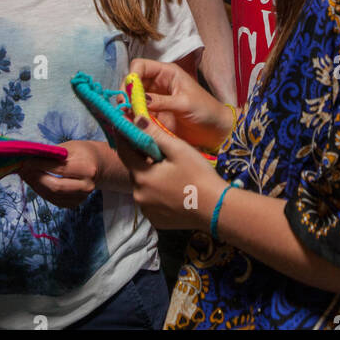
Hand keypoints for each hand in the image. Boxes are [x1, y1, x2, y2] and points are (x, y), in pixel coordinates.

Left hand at [20, 140, 104, 208]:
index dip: (40, 165)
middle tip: (22, 169)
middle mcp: (86, 185)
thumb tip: (30, 157)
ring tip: (25, 174)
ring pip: (52, 195)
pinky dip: (42, 191)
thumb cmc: (82, 152)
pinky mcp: (74, 204)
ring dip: (35, 185)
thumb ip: (53, 153)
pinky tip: (34, 182)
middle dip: (35, 178)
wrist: (98, 166)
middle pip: (55, 187)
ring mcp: (81, 197)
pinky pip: (54, 200)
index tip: (25, 160)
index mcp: (86, 168)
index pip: (58, 169)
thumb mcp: (70, 147)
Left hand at [113, 116, 226, 231]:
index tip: (125, 125)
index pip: (124, 152)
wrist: (216, 209)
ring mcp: (147, 210)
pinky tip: (172, 188)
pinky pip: (150, 200)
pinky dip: (156, 192)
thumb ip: (154, 134)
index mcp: (142, 177)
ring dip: (150, 175)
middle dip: (141, 158)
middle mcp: (139, 195)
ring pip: (143, 185)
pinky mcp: (156, 220)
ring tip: (169, 170)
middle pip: (134, 169)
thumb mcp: (178, 149)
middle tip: (157, 149)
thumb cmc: (198, 175)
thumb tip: (136, 119)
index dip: (124, 137)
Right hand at [130, 58, 233, 151]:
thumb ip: (162, 102)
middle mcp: (157, 84)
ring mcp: (154, 101)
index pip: (140, 66)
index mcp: (166, 73)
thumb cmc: (206, 110)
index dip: (132, 76)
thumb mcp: (185, 103)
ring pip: (133, 99)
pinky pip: (138, 115)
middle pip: (133, 83)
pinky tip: (130, 125)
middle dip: (126, 93)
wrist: (216, 131)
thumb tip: (141, 101)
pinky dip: (132, 119)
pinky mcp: (154, 117)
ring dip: (127, 107)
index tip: (129, 93)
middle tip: (124, 107)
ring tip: (126, 118)